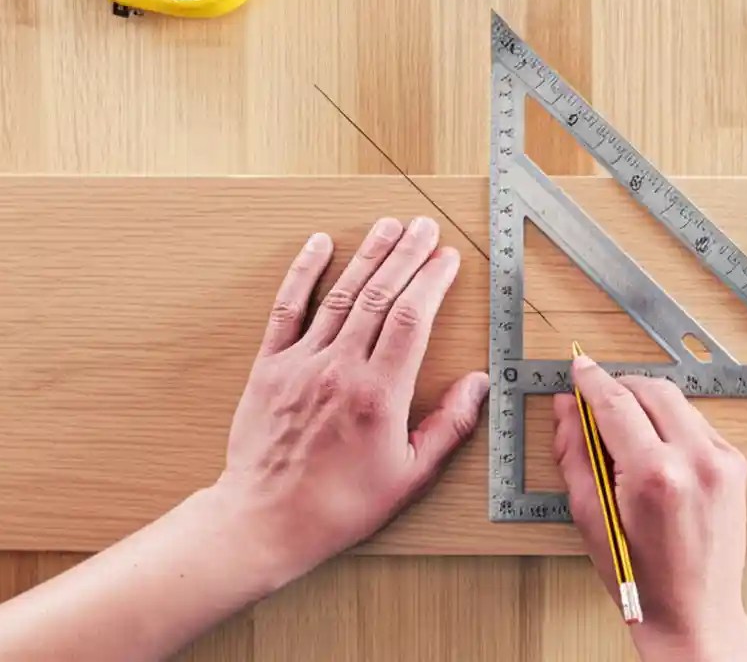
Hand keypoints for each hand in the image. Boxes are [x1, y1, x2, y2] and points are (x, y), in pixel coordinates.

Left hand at [217, 217, 488, 585]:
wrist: (267, 521)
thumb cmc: (341, 505)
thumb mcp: (410, 476)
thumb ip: (449, 426)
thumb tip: (478, 384)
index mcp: (379, 394)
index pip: (413, 319)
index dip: (432, 281)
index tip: (447, 258)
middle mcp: (340, 369)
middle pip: (380, 296)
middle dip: (406, 255)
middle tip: (424, 227)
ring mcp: (302, 364)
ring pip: (340, 294)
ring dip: (367, 255)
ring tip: (388, 226)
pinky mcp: (269, 367)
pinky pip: (287, 309)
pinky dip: (302, 273)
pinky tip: (318, 245)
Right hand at [553, 356, 746, 661]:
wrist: (695, 614)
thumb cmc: (640, 578)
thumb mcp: (591, 517)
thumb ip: (574, 454)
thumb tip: (567, 409)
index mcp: (654, 474)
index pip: (615, 403)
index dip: (592, 380)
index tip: (578, 368)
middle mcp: (696, 460)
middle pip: (652, 390)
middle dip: (620, 386)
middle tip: (595, 400)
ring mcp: (722, 461)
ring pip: (678, 402)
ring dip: (646, 404)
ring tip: (623, 431)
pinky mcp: (736, 466)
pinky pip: (697, 424)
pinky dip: (671, 424)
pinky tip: (653, 448)